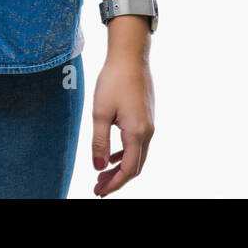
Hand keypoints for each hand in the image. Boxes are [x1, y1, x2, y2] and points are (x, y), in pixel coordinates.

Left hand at [91, 51, 154, 196]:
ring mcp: (150, 123)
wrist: (130, 55)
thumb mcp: (100, 112)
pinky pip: (138, 143)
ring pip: (138, 155)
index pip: (129, 169)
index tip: (99, 192)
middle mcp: (148, 131)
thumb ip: (99, 142)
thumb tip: (99, 168)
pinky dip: (126, 153)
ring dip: (121, 167)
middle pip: (136, 166)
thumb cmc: (114, 80)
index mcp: (137, 133)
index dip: (114, 184)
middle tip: (98, 187)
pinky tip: (113, 155)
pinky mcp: (146, 116)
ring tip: (102, 174)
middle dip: (117, 179)